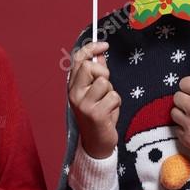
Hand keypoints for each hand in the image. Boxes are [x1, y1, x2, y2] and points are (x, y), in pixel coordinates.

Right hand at [67, 41, 119, 158]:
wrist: (96, 143)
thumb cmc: (98, 115)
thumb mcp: (95, 92)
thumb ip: (97, 73)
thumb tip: (100, 55)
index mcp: (73, 87)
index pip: (78, 60)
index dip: (90, 49)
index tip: (104, 45)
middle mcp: (74, 94)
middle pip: (90, 67)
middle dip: (104, 74)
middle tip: (105, 88)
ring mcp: (83, 104)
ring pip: (104, 82)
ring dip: (111, 92)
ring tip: (107, 104)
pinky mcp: (95, 114)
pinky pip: (114, 97)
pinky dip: (116, 104)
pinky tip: (110, 114)